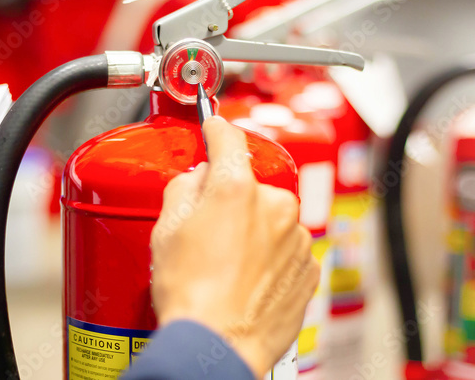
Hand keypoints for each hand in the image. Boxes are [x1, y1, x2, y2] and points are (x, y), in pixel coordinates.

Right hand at [150, 116, 319, 377]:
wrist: (219, 347)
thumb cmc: (192, 297)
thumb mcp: (166, 230)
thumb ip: (184, 188)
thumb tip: (197, 179)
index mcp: (237, 188)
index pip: (229, 140)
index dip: (217, 129)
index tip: (216, 127)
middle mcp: (275, 206)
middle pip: (251, 187)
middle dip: (232, 202)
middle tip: (207, 232)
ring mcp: (297, 239)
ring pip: (271, 222)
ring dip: (253, 234)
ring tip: (225, 268)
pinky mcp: (308, 269)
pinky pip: (287, 252)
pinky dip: (270, 261)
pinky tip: (245, 282)